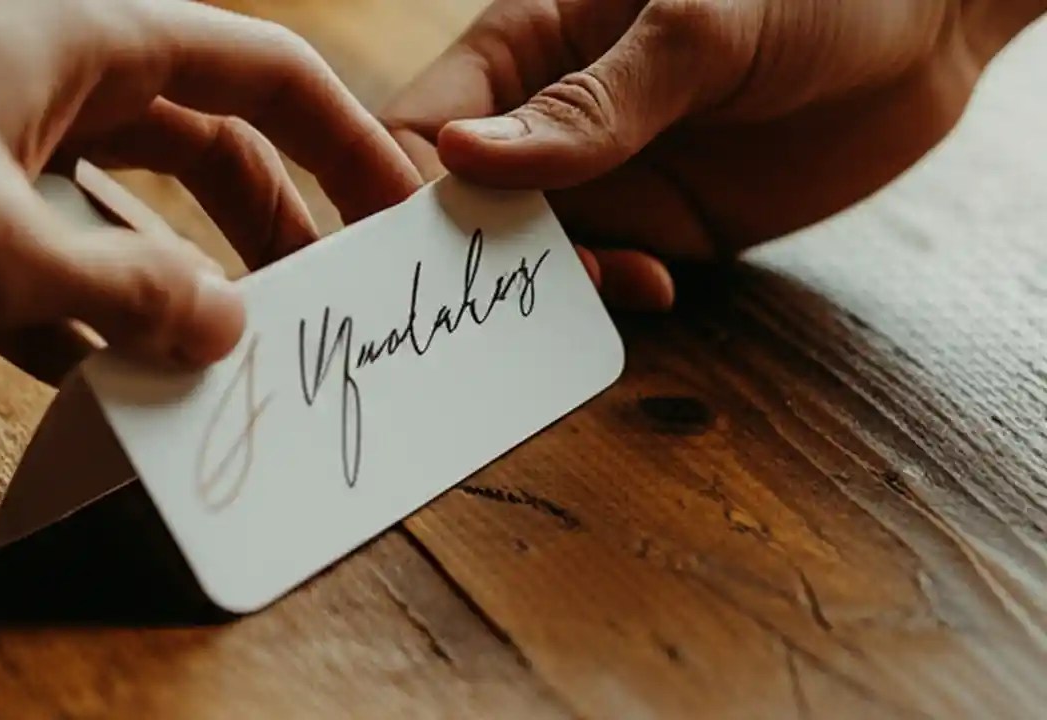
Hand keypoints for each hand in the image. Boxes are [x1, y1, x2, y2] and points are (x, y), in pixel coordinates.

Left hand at [0, 0, 420, 383]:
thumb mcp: (2, 248)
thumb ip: (133, 292)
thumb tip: (228, 330)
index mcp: (90, 44)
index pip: (263, 74)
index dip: (346, 138)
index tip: (397, 210)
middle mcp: (54, 82)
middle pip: (207, 147)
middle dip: (272, 226)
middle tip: (321, 306)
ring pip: (129, 213)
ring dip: (178, 286)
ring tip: (227, 364)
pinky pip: (54, 260)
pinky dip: (93, 317)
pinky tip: (118, 385)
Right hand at [382, 0, 1041, 310]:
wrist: (931, 26)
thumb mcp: (698, 29)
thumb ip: (589, 101)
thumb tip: (465, 156)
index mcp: (525, 44)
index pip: (423, 127)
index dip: (405, 193)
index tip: (429, 253)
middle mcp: (544, 118)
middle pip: (458, 204)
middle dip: (469, 257)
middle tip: (499, 304)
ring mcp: (598, 176)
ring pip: (524, 252)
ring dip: (539, 289)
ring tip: (590, 293)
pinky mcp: (653, 224)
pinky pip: (598, 277)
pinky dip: (606, 297)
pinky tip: (655, 286)